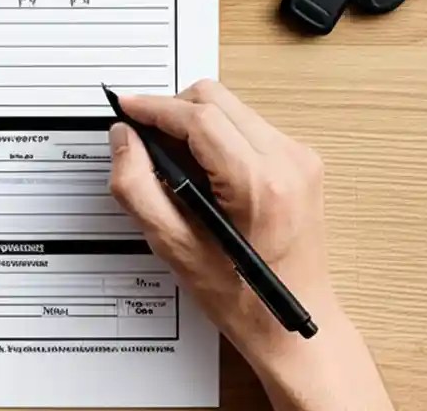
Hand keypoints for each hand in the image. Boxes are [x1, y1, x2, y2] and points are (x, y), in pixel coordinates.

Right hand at [109, 80, 391, 410]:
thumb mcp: (174, 247)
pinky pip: (249, 126)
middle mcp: (287, 160)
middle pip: (216, 99)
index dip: (154, 107)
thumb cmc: (242, 297)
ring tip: (176, 165)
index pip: (198, 117)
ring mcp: (300, 158)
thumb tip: (124, 140)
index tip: (126, 108)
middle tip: (146, 140)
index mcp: (258, 182)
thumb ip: (137, 187)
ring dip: (196, 123)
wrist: (292, 326)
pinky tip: (205, 172)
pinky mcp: (302, 162)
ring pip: (232, 108)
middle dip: (174, 111)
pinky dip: (218, 136)